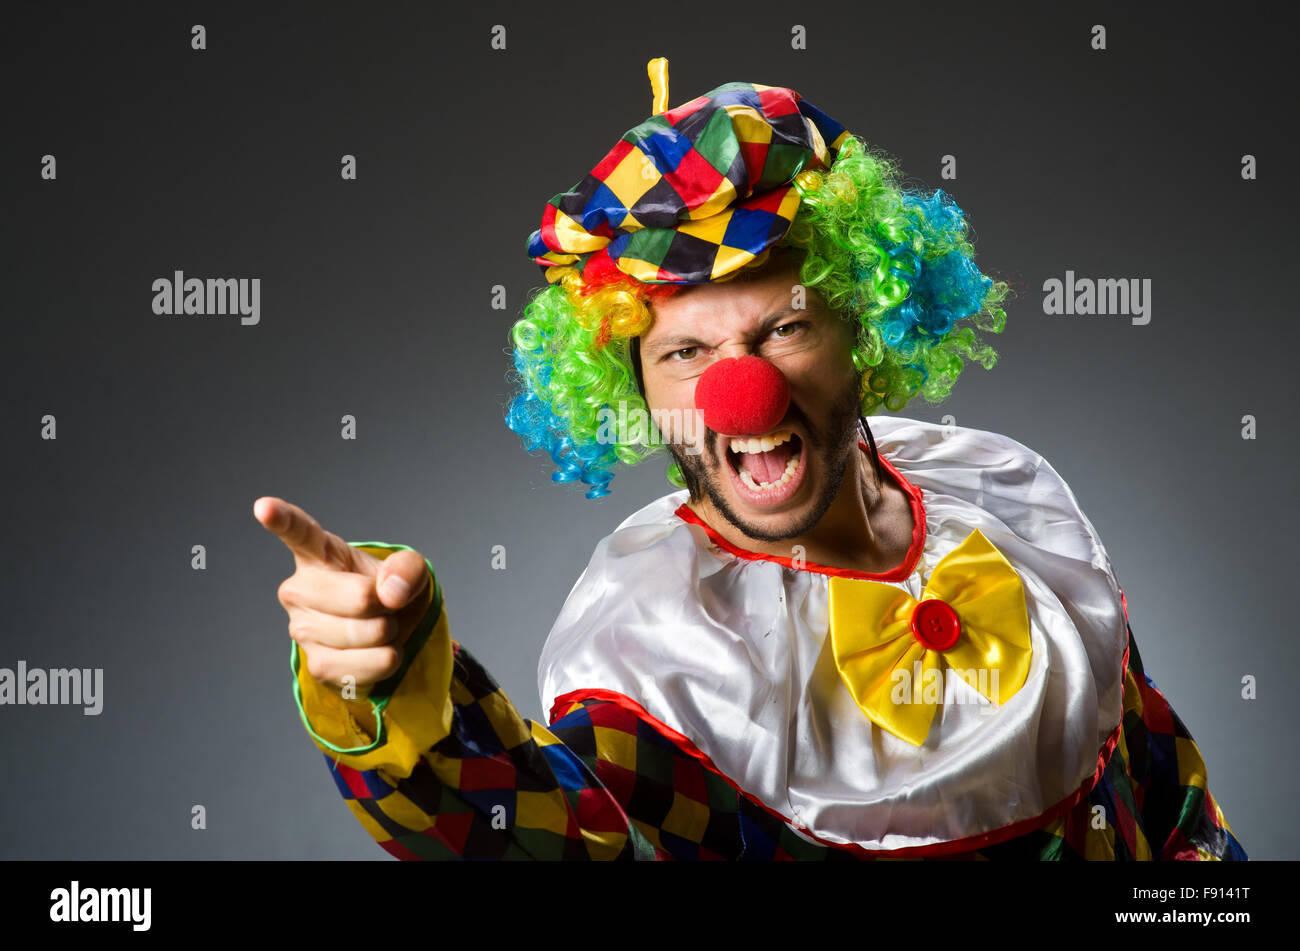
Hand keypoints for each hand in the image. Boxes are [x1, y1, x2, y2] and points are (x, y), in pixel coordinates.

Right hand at [254, 496, 430, 692]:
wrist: (392, 637)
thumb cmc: (392, 593)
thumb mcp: (410, 571)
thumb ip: (408, 569)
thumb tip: (389, 592)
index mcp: (319, 554)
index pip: (299, 533)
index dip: (282, 519)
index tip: (263, 507)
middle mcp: (300, 589)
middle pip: (358, 597)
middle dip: (386, 604)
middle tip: (383, 604)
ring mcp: (302, 628)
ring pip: (364, 634)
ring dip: (388, 635)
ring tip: (379, 627)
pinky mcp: (314, 664)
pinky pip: (362, 667)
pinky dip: (383, 662)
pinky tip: (376, 652)